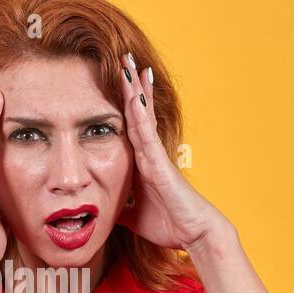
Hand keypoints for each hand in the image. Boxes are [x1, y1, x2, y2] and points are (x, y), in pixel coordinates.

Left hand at [115, 53, 224, 250]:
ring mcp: (155, 155)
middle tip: (123, 58)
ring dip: (135, 90)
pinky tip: (134, 96)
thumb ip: (118, 208)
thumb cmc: (169, 223)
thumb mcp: (133, 216)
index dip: (124, 103)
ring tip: (130, 64)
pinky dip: (140, 115)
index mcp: (142, 162)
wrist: (194, 233)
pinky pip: (147, 134)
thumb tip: (99, 212)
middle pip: (136, 112)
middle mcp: (149, 153)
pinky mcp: (159, 164)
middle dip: (130, 86)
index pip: (130, 126)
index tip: (117, 80)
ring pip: (142, 116)